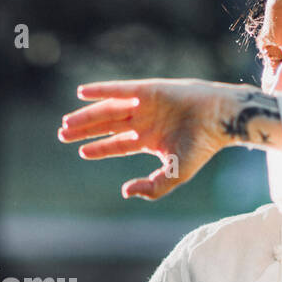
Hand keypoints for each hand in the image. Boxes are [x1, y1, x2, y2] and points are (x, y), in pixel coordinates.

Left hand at [57, 78, 238, 199]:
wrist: (219, 120)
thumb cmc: (202, 147)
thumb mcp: (175, 173)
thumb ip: (152, 187)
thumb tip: (125, 192)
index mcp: (150, 140)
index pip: (119, 144)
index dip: (100, 148)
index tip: (81, 151)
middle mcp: (145, 121)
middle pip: (108, 126)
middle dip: (85, 130)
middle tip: (62, 133)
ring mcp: (146, 105)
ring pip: (109, 110)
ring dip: (87, 115)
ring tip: (66, 122)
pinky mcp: (148, 89)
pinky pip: (119, 89)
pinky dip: (100, 90)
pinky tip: (82, 93)